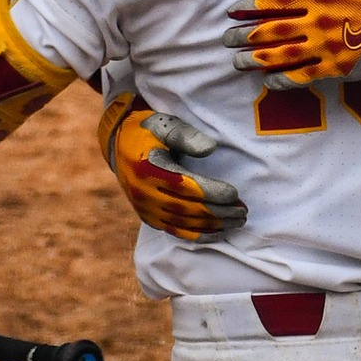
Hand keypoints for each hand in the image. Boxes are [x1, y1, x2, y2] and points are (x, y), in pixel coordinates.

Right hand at [96, 83, 244, 242]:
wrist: (118, 145)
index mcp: (148, 168)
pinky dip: (199, 235)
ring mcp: (145, 208)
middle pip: (187, 209)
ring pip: (183, 224)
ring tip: (237, 222)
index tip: (234, 194)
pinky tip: (219, 233)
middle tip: (243, 212)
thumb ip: (186, 135)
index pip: (185, 186)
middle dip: (218, 213)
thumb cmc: (148, 131)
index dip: (211, 192)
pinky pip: (176, 232)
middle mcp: (144, 192)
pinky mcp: (148, 218)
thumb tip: (210, 149)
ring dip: (213, 226)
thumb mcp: (165, 125)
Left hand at [224, 0, 360, 89]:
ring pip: (283, 56)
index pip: (276, 3)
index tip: (232, 13)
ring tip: (237, 63)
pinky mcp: (339, 68)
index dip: (250, 8)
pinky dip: (283, 81)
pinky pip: (305, 77)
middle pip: (272, 31)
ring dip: (257, 60)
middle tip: (225, 41)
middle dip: (245, 36)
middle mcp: (319, 23)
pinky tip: (267, 83)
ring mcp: (328, 48)